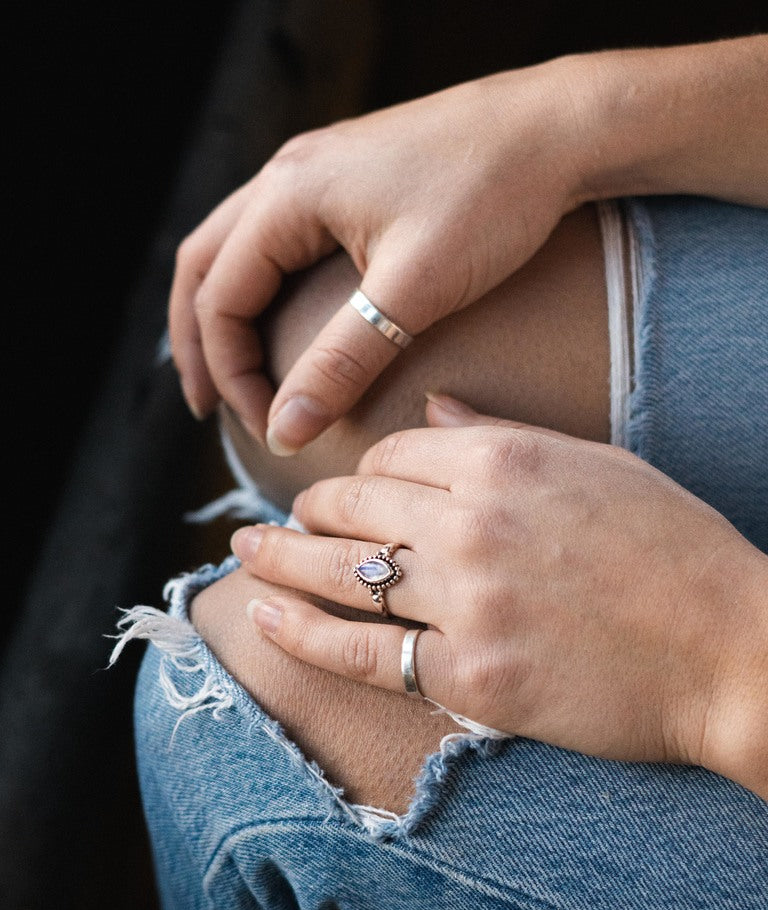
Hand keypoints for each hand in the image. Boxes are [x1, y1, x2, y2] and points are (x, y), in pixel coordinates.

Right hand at [169, 57, 583, 446]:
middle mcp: (289, 173)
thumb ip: (341, 362)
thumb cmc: (492, 196)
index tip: (270, 428)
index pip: (221, 298)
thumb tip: (284, 431)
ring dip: (226, 311)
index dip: (233, 374)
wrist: (558, 129)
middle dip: (202, 343)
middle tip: (209, 408)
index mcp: (288, 193)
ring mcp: (317, 170)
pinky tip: (283, 318)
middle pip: (205, 266)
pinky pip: (277, 237)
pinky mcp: (348, 179)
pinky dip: (264, 286)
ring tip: (234, 371)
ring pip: (236, 249)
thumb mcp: (411, 290)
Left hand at [231, 395, 767, 791]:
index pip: (392, 457)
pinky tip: (261, 614)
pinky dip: (300, 633)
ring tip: (243, 553)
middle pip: (352, 507)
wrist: (731, 648)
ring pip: (340, 572)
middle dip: (307, 511)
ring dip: (279, 559)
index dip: (360, 475)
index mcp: (505, 460)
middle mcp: (472, 522)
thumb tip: (433, 412)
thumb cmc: (676, 551)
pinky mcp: (471, 675)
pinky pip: (360, 652)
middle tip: (281, 520)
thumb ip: (502, 435)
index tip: (349, 494)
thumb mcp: (598, 464)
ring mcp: (466, 601)